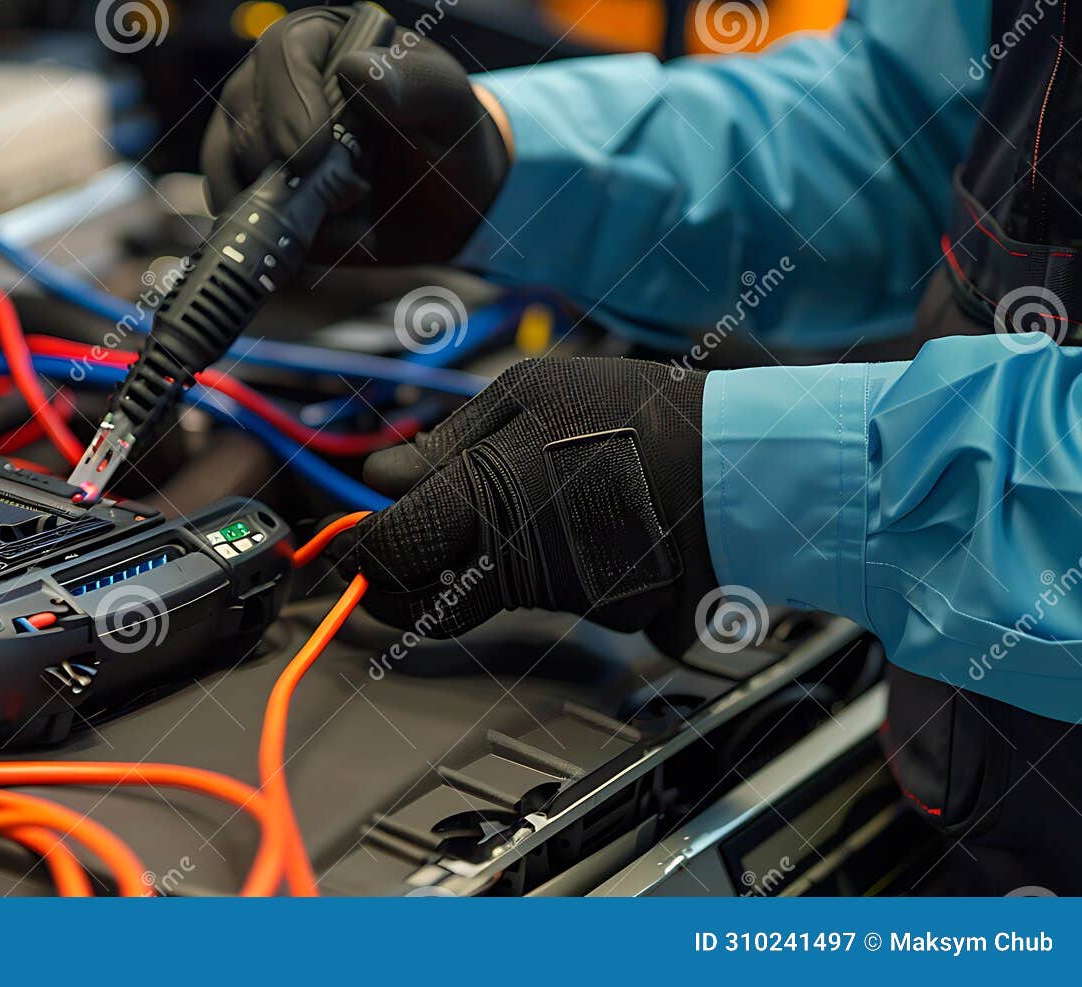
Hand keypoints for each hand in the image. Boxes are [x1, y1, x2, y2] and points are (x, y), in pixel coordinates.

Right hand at [201, 5, 510, 265]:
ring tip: (353, 219)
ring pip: (232, 169)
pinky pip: (238, 214)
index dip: (288, 102)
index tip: (311, 153)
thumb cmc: (448, 138)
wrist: (445, 206)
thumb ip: (411, 84)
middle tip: (353, 192)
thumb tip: (355, 71)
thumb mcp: (448, 104)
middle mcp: (276, 86)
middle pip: (245, 116)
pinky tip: (329, 241)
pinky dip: (279, 237)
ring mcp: (256, 140)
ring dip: (287, 207)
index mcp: (321, 43)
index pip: (279, 55)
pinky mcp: (253, 190)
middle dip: (291, 167)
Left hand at [342, 358, 717, 657]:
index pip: (384, 550)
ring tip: (526, 493)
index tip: (343, 537)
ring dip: (475, 556)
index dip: (355, 547)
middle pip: (419, 598)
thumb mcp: (531, 392)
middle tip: (401, 540)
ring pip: (482, 591)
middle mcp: (512, 569)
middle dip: (396, 574)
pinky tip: (575, 516)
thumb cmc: (640, 419)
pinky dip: (540, 562)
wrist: (744, 475)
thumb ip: (447, 440)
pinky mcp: (598, 615)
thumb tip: (384, 474)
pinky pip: (543, 593)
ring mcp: (557, 600)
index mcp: (482, 506)